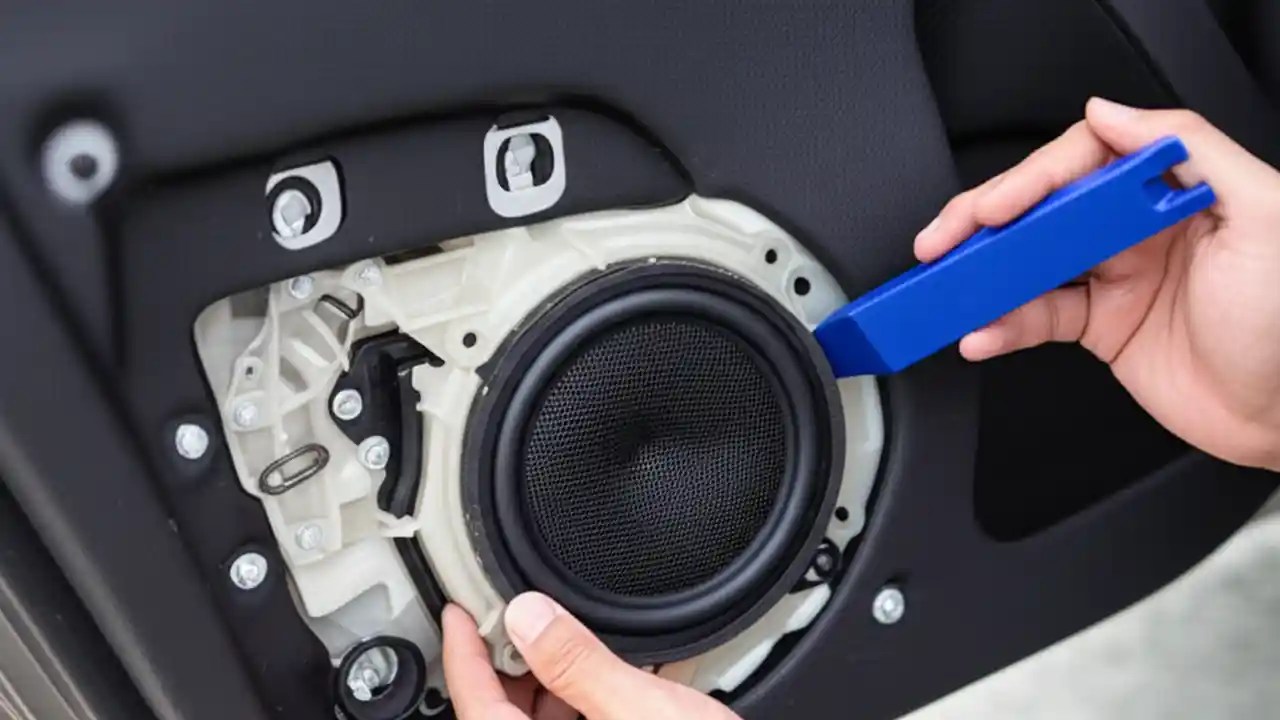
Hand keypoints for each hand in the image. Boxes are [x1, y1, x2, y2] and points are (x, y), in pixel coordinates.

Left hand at [442, 593, 741, 719]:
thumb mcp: (644, 714)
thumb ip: (580, 666)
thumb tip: (530, 620)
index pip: (474, 708)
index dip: (460, 655)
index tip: (456, 615)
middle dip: (513, 667)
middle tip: (525, 619)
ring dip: (551, 689)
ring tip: (572, 645)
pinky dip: (587, 710)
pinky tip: (612, 684)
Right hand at [915, 97, 1279, 471]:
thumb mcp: (1263, 215)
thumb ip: (1191, 149)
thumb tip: (1110, 115)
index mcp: (1168, 191)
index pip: (1081, 164)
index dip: (1030, 181)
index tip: (998, 208)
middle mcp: (1134, 229)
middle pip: (1041, 211)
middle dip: (982, 222)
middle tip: (943, 240)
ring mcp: (1113, 278)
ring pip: (1027, 264)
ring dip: (981, 276)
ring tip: (946, 287)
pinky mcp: (1100, 328)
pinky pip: (1036, 319)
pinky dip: (1001, 327)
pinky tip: (981, 333)